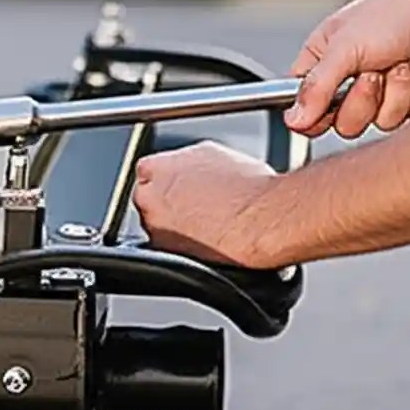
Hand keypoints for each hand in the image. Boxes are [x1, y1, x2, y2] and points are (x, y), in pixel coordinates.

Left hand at [133, 141, 282, 268]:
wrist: (262, 220)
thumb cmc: (246, 188)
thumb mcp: (213, 155)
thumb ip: (187, 160)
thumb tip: (186, 166)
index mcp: (154, 167)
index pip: (147, 172)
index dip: (168, 180)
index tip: (181, 186)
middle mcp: (148, 197)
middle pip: (149, 201)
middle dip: (167, 203)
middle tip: (195, 207)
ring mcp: (155, 227)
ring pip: (158, 226)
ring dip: (175, 227)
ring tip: (206, 225)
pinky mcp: (166, 255)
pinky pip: (170, 250)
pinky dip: (183, 247)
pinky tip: (207, 241)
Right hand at [287, 0, 409, 138]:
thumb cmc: (396, 9)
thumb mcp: (345, 47)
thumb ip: (315, 87)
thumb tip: (292, 119)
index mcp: (323, 63)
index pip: (305, 108)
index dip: (318, 114)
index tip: (334, 104)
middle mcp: (350, 80)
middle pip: (348, 123)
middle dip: (370, 96)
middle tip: (377, 67)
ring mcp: (384, 91)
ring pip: (386, 121)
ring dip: (403, 88)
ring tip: (406, 57)